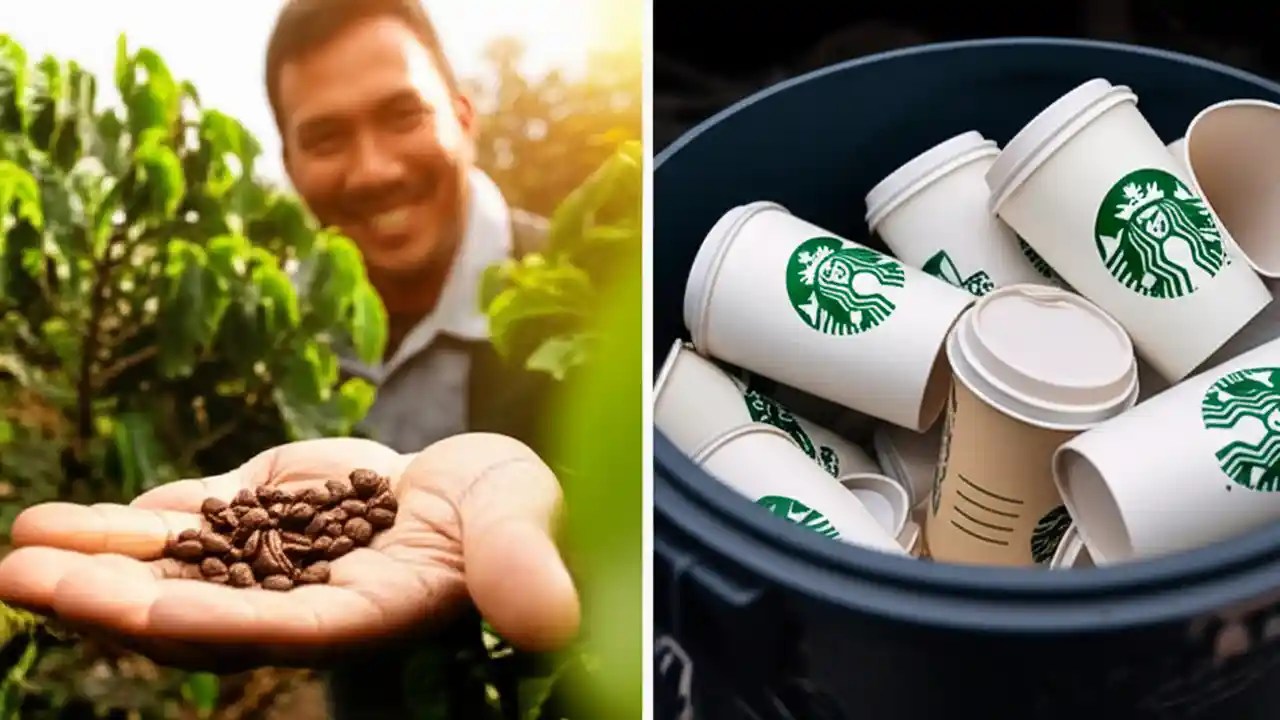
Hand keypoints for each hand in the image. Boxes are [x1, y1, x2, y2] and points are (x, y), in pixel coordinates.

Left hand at [0, 433, 579, 670]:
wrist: (475, 490)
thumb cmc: (509, 509)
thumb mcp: (524, 522)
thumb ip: (523, 566)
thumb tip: (549, 620)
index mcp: (369, 612)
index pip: (288, 628)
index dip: (222, 622)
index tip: (151, 610)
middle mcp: (303, 599)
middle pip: (199, 608)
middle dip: (114, 599)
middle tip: (29, 581)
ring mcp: (269, 559)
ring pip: (171, 568)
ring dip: (94, 563)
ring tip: (21, 547)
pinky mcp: (254, 514)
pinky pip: (181, 525)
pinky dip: (123, 525)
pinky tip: (62, 522)